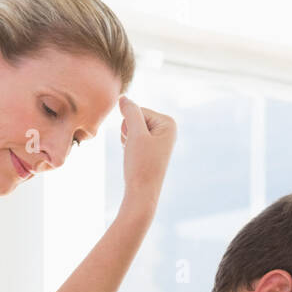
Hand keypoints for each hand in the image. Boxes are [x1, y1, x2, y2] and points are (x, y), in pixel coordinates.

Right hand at [117, 96, 175, 211]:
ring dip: (128, 140)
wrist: (141, 193)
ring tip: (136, 156)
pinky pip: (134, 138)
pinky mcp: (153, 148)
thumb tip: (123, 97)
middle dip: (129, 132)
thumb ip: (130, 112)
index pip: (138, 110)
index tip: (138, 145)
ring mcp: (160, 139)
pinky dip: (129, 146)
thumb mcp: (135, 134)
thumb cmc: (141, 165)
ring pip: (132, 129)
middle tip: (136, 151)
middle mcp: (167, 129)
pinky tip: (135, 159)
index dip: (130, 126)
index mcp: (168, 123)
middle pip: (136, 118)